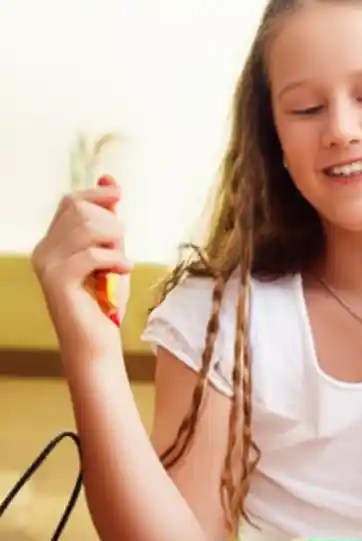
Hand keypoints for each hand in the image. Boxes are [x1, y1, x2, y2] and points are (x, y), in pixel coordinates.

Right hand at [31, 176, 130, 357]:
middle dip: (111, 223)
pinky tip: (123, 271)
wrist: (97, 345)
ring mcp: (46, 264)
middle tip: (120, 250)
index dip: (96, 194)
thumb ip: (110, 224)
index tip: (118, 193)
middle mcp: (43, 250)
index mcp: (53, 242)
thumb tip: (110, 180)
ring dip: (114, 242)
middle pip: (80, 209)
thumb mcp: (111, 254)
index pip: (71, 202)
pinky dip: (115, 259)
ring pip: (87, 227)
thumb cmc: (106, 303)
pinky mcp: (57, 280)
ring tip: (120, 264)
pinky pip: (92, 253)